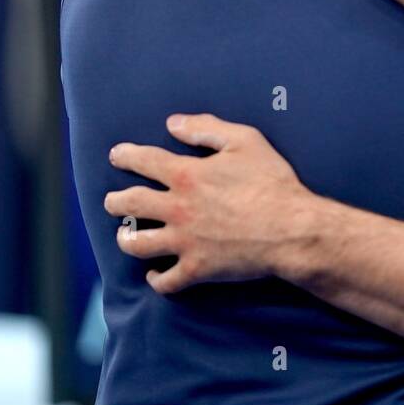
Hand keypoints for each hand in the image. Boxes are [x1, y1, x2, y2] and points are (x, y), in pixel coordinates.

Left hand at [104, 113, 316, 292]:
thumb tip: (173, 124)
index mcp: (186, 175)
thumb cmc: (272, 182)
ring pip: (137, 244)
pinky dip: (156, 279)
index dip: (126, 156)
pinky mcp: (197, 269)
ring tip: (124, 237)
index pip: (144, 161)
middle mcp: (177, 209)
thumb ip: (206, 128)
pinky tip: (154, 274)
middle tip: (112, 200)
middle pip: (130, 204)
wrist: (292, 229)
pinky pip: (166, 281)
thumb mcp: (245, 141)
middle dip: (115, 201)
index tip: (117, 156)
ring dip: (125, 239)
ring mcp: (184, 242)